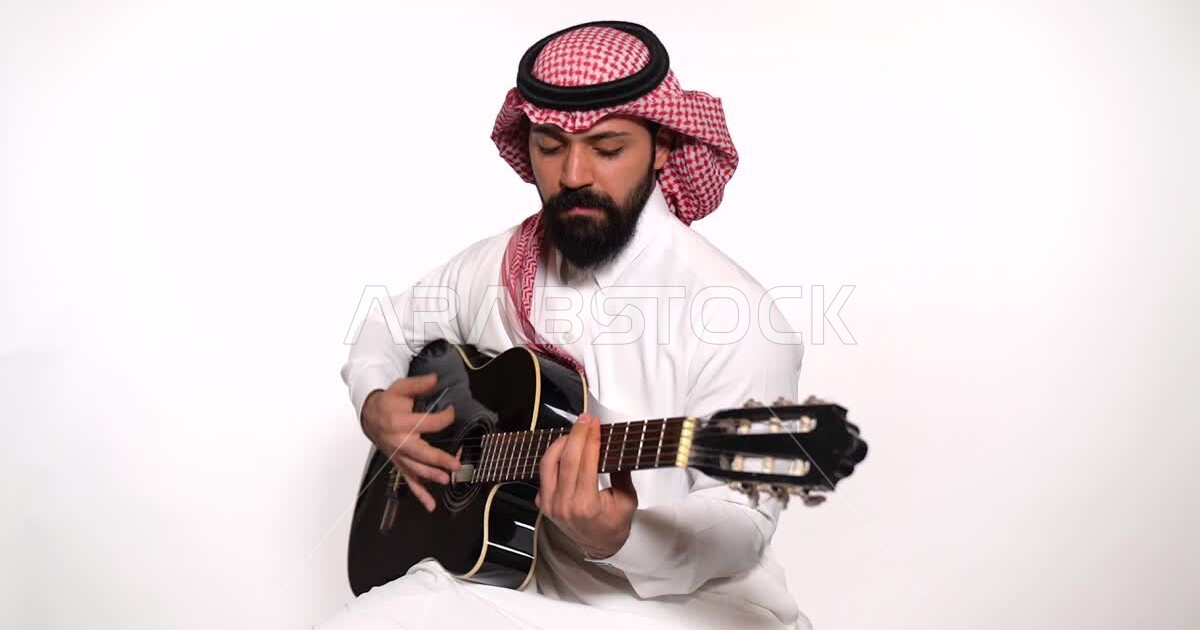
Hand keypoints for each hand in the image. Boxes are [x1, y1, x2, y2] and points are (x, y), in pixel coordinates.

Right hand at [361, 374, 459, 512]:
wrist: (369, 416)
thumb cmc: (387, 402)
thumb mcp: (400, 388)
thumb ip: (418, 384)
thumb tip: (435, 378)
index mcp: (401, 422)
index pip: (428, 423)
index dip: (444, 417)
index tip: (452, 412)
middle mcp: (399, 441)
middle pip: (421, 453)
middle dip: (438, 460)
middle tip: (455, 465)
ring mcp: (399, 455)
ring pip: (415, 469)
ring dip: (431, 476)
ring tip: (447, 480)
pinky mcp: (399, 463)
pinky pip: (409, 480)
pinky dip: (419, 494)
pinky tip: (430, 505)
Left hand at [535, 413, 637, 558]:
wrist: (598, 546)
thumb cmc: (613, 525)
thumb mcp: (627, 501)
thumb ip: (622, 474)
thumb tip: (616, 446)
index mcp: (586, 506)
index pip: (586, 463)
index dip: (590, 438)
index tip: (595, 423)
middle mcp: (564, 505)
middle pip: (566, 459)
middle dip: (577, 434)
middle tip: (586, 420)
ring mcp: (549, 505)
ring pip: (548, 463)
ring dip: (561, 443)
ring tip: (575, 433)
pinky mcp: (542, 503)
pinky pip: (543, 474)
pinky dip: (553, 457)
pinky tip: (565, 449)